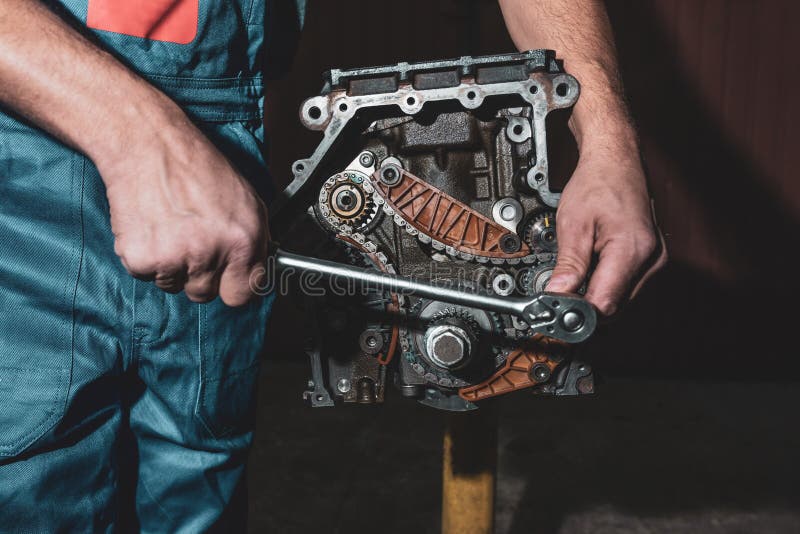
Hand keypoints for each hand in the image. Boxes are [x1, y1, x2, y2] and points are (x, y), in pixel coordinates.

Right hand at [95, 104, 268, 305]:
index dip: (233, 286)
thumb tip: (256, 267)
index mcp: (243, 240)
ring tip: (170, 227)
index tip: (227, 278)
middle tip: (191, 240)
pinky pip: (146, 275)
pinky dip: (146, 257)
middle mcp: (211, 253)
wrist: (148, 144)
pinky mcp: (141, 259)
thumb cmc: (196, 165)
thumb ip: (255, 239)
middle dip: (200, 274)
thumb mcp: (246, 198)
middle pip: (206, 294)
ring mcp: (174, 258)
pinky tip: (151, 226)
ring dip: (172, 265)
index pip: (243, 294)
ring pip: (174, 285)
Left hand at [545, 146, 666, 315]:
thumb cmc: (598, 183)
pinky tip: (590, 272)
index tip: (554, 310)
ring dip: (594, 297)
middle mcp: (651, 259)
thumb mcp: (573, 224)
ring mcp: (654, 261)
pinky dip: (604, 286)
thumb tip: (556, 296)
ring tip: (573, 279)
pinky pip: (626, 287)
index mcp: (632, 249)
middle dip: (584, 307)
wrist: (616, 162)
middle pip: (614, 307)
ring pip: (620, 301)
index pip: (604, 303)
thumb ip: (568, 266)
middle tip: (557, 296)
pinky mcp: (651, 261)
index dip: (577, 312)